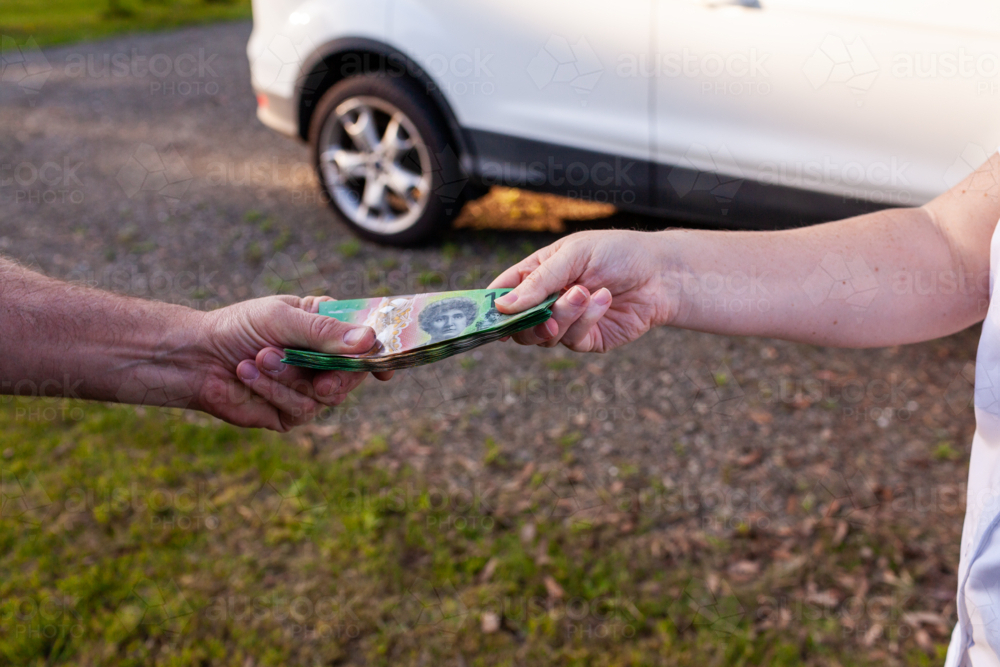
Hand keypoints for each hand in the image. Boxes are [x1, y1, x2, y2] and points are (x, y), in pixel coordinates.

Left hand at [191, 295, 392, 430]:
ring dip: (288, 377)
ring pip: (326, 396)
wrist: (195, 357)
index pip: (366, 342)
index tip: (386, 368)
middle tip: (319, 375)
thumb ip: (324, 331)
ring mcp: (310, 390)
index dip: (381, 355)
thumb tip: (368, 341)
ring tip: (257, 358)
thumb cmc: (239, 327)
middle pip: (354, 375)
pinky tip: (246, 374)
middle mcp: (325, 361)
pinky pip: (300, 410)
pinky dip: (273, 391)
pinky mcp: (290, 414)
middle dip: (334, 374)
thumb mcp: (282, 318)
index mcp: (328, 329)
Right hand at [488, 230, 670, 351]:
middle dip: (529, 321)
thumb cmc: (618, 253)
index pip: (502, 293)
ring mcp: (566, 323)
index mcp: (537, 274)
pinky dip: (587, 321)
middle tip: (546, 311)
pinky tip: (604, 300)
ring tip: (586, 292)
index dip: (492, 306)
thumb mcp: (574, 255)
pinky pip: (573, 341)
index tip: (491, 314)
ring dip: (564, 315)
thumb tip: (503, 306)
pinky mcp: (588, 339)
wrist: (662, 273)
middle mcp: (547, 301)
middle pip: (517, 326)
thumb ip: (538, 282)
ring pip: (544, 336)